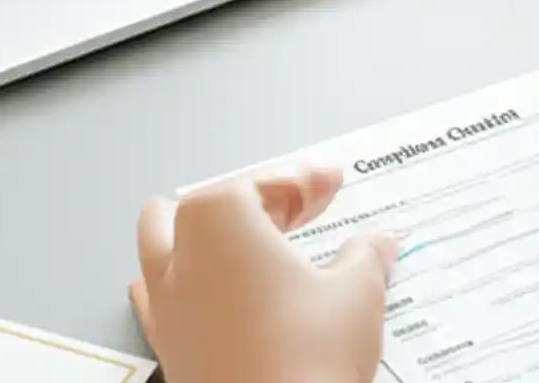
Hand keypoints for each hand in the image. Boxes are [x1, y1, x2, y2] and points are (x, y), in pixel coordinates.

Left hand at [131, 168, 396, 382]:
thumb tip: (376, 242)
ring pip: (162, 245)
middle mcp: (180, 256)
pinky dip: (188, 285)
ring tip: (250, 244)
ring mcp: (166, 304)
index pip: (261, 183)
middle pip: (205, 205)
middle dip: (254, 201)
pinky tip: (218, 295)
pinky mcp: (168, 347)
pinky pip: (162, 299)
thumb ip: (366, 255)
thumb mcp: (358, 293)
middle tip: (304, 210)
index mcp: (220, 223)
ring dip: (202, 236)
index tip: (330, 182)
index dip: (302, 180)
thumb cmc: (307, 359)